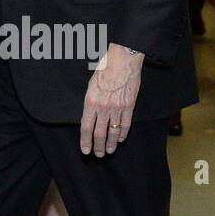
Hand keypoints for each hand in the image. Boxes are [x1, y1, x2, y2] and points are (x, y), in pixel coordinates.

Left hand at [80, 42, 143, 156]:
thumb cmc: (105, 70)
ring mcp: (117, 108)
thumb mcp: (90, 86)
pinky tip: (120, 139)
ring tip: (109, 151)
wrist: (122, 61)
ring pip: (113, 132)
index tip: (85, 150)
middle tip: (98, 155)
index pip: (86, 128)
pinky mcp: (129, 106)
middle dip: (98, 147)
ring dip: (110, 144)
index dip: (85, 141)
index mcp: (90, 102)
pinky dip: (122, 134)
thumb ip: (90, 104)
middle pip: (99, 134)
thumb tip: (88, 118)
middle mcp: (103, 108)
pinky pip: (125, 125)